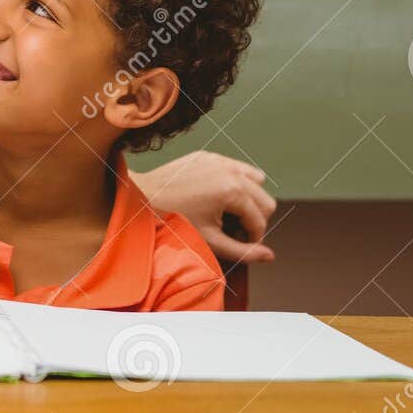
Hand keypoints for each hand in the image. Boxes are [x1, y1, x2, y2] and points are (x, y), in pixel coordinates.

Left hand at [136, 151, 277, 262]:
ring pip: (256, 181)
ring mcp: (220, 159)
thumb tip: (270, 256)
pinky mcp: (209, 156)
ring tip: (229, 215)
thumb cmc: (173, 221)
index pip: (260, 219)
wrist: (142, 199)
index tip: (239, 246)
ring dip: (249, 200)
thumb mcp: (211, 241)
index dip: (253, 239)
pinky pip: (237, 168)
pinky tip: (218, 198)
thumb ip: (243, 251)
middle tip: (234, 233)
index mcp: (233, 190)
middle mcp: (231, 170)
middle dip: (254, 220)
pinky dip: (235, 183)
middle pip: (265, 199)